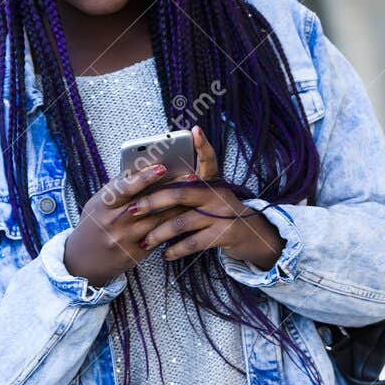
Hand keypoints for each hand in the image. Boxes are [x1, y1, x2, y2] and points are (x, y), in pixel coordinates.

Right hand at [63, 159, 189, 286]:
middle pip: (148, 202)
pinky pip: (160, 236)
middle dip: (172, 188)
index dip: (143, 177)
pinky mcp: (136, 253)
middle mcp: (114, 222)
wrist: (82, 260)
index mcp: (102, 205)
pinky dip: (174, 224)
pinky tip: (188, 215)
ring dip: (180, 206)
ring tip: (197, 194)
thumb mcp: (98, 204)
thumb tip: (142, 167)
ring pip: (159, 220)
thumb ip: (118, 189)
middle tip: (192, 176)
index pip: (124, 188)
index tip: (161, 167)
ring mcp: (125, 239)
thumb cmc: (94, 224)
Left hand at [124, 127, 285, 267]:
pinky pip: (193, 243)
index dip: (204, 145)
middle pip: (180, 193)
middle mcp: (217, 194)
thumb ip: (187, 188)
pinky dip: (176, 249)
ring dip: (159, 233)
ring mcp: (222, 214)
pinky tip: (165, 254)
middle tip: (132, 209)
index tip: (195, 130)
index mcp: (212, 181)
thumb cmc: (218, 213)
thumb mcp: (207, 196)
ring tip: (144, 241)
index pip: (209, 159)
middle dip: (152, 202)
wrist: (252, 235)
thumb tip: (153, 179)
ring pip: (182, 222)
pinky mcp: (224, 234)